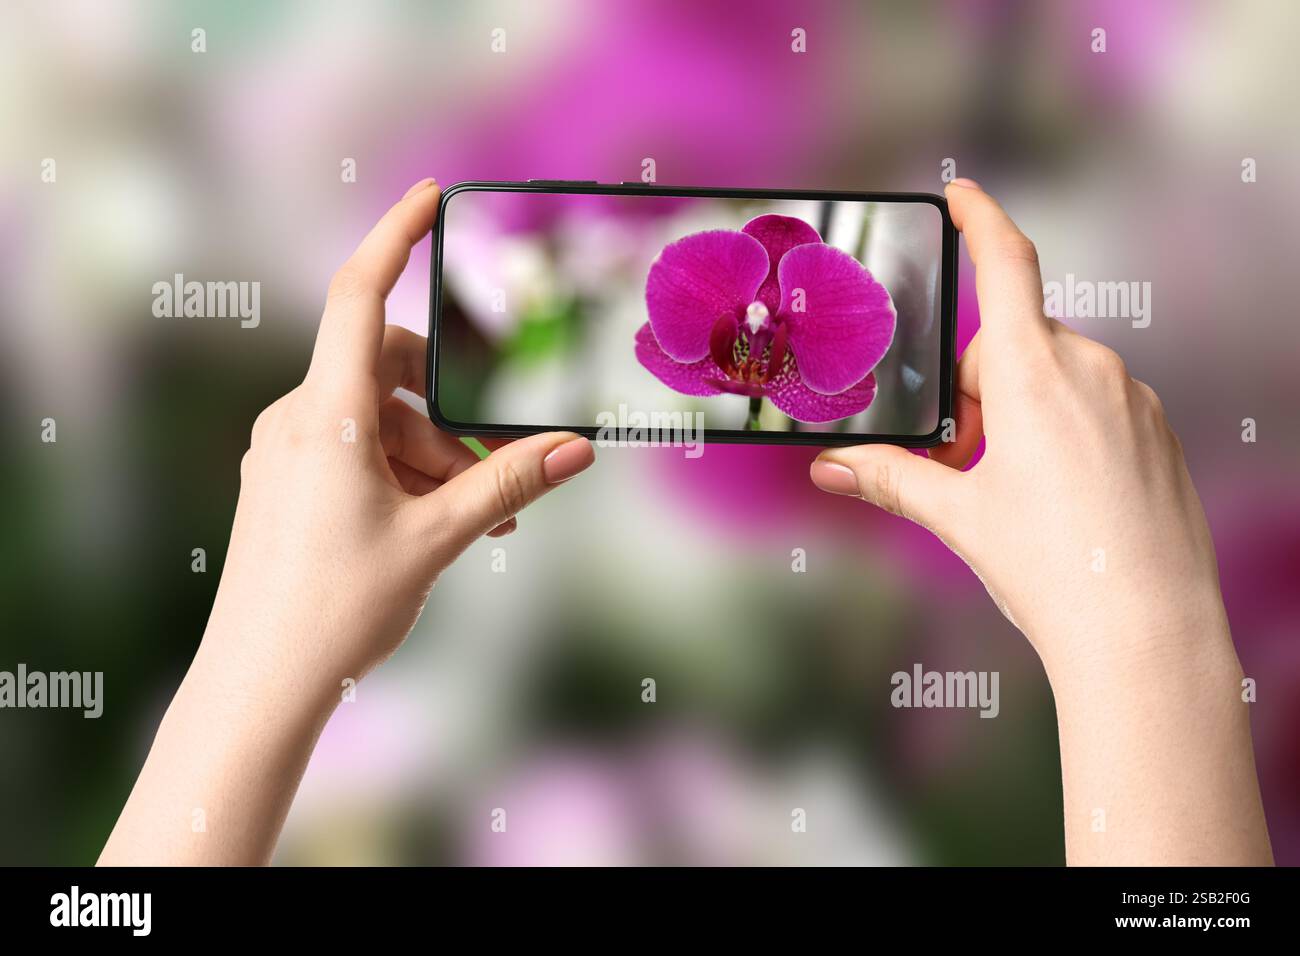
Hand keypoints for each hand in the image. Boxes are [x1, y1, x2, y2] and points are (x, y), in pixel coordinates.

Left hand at [209, 178, 593, 690]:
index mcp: (326, 416)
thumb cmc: (336, 609)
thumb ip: (509, 484)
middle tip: (496, 476)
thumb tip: (577, 448)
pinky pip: (354, 452)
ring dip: (433, 457)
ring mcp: (284, 453)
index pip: (356, 294)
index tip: (429, 193)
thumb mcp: (437, 538)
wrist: (260, 683)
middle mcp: (296, 420)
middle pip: (389, 373)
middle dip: (449, 415)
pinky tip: (433, 527)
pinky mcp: (284, 483)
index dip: (395, 236)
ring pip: (378, 422)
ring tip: (476, 525)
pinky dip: (401, 474)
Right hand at [809, 179, 1271, 864]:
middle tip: (958, 460)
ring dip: (1019, 411)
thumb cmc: (1055, 570)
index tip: (962, 191)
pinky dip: (1064, 429)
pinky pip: (1097, 404)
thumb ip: (892, 478)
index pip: (1007, 266)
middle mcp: (1091, 371)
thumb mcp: (958, 516)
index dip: (981, 219)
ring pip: (1055, 376)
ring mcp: (1132, 400)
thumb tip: (832, 469)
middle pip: (1013, 344)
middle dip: (976, 389)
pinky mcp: (1155, 432)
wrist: (1145, 632)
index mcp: (1034, 375)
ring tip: (1007, 488)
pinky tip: (1055, 495)